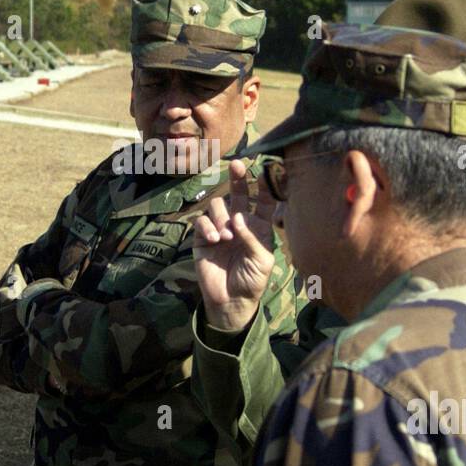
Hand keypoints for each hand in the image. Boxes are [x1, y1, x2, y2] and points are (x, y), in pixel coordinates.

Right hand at [193, 159, 276, 332]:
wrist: (231, 300)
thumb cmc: (252, 280)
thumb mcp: (261, 260)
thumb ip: (252, 237)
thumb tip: (238, 217)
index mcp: (259, 227)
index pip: (263, 202)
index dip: (263, 187)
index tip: (264, 172)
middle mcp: (239, 223)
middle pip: (238, 194)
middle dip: (237, 179)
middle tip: (236, 165)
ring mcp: (219, 229)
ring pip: (217, 206)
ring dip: (221, 216)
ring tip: (226, 236)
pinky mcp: (202, 238)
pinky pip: (201, 222)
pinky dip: (208, 227)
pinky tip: (215, 240)